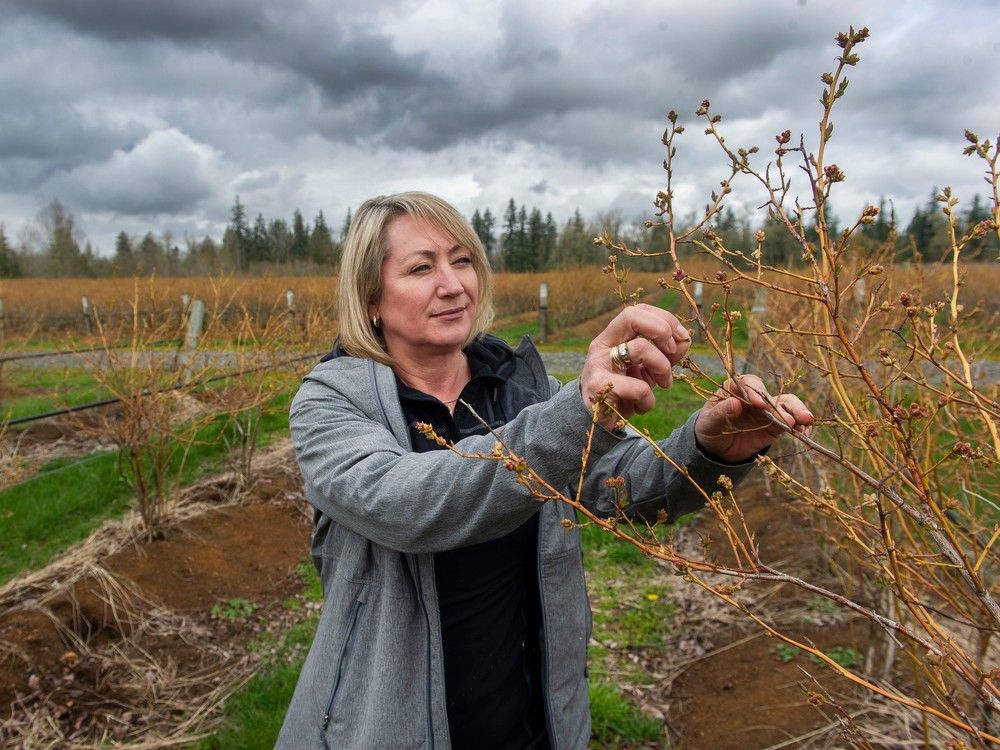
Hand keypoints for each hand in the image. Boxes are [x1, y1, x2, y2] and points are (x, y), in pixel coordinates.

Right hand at [580, 304, 690, 429]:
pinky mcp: (599, 387)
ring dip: (663, 367)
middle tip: (672, 352)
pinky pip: (638, 387)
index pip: (638, 310)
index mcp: (613, 337)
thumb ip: (666, 354)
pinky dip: (649, 400)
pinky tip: (642, 407)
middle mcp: (602, 345)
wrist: (595, 422)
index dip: (664, 318)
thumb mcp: (648, 370)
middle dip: (662, 330)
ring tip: (663, 385)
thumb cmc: (624, 392)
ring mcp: (598, 364)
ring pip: (641, 348)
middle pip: (632, 315)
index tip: (679, 337)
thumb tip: (685, 339)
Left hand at [694, 374, 812, 462]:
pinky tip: (804, 433)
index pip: (749, 384)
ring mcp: (768, 411)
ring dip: (798, 412)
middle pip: (773, 394)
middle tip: (792, 415)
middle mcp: (755, 397)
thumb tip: (735, 403)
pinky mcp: (775, 426)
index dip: (755, 391)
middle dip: (784, 403)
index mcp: (736, 389)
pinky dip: (800, 427)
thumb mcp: (708, 423)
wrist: (716, 448)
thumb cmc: (709, 429)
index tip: (759, 404)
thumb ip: (720, 413)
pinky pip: (791, 423)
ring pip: (787, 406)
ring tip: (806, 421)